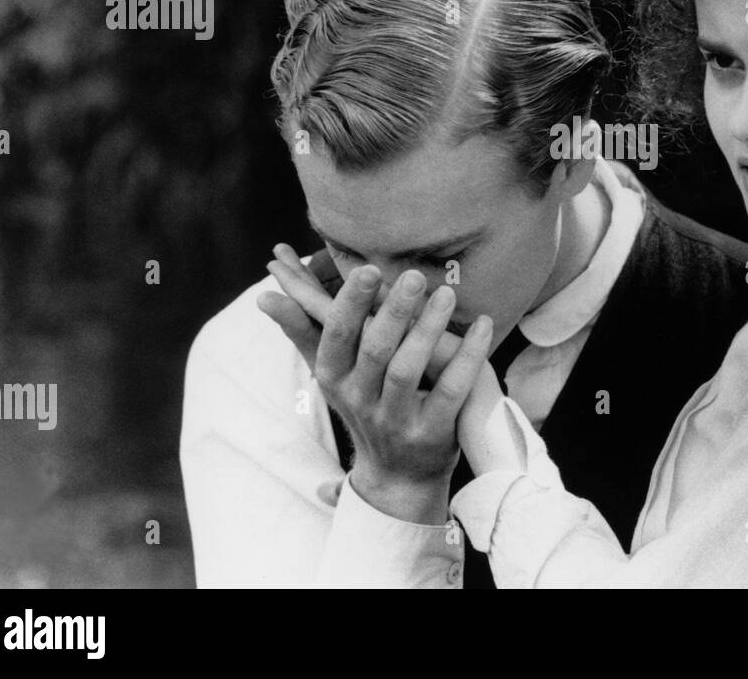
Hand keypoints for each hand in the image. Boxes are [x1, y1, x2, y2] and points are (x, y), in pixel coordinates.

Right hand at [257, 246, 492, 522]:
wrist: (396, 477)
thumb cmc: (364, 407)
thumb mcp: (331, 375)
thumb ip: (302, 332)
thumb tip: (264, 296)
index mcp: (334, 380)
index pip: (336, 338)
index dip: (351, 304)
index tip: (369, 270)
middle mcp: (360, 401)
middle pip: (374, 351)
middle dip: (393, 311)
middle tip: (413, 276)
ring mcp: (395, 420)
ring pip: (408, 369)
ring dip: (428, 329)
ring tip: (445, 293)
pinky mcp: (430, 434)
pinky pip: (451, 391)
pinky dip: (469, 357)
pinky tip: (482, 325)